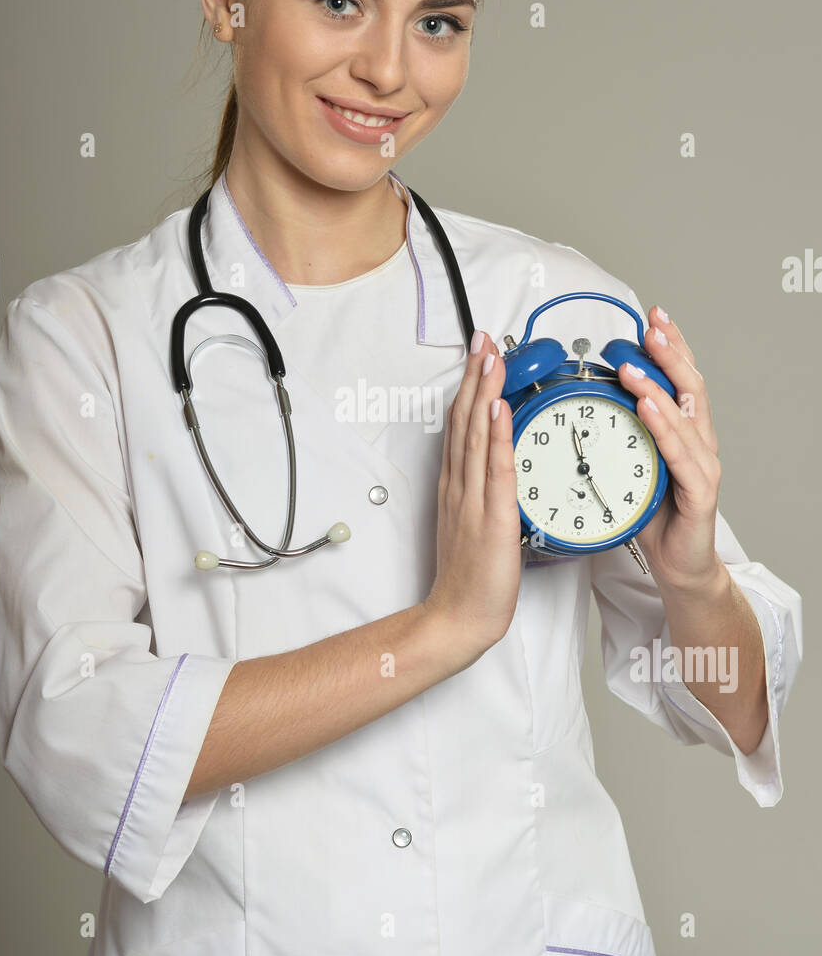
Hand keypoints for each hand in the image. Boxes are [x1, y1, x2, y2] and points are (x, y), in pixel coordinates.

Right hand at [425, 331, 521, 665]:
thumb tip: (498, 468)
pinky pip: (494, 468)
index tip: (481, 355)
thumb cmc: (470, 579)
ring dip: (484, 393)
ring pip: (476, 435)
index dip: (470, 387)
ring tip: (492, 357)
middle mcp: (461, 485)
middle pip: (465, 421)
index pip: (462, 426)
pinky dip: (495, 436)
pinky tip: (498, 409)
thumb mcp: (473, 525)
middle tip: (485, 339)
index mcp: (458, 486)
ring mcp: (473, 499)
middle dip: (476, 376)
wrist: (459, 616)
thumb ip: (482, 494)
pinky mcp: (491, 516)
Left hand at [617, 305, 722, 591]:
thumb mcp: (630, 465)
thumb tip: (587, 402)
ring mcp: (703, 466)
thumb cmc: (653, 516)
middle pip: (689, 386)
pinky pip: (681, 456)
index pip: (678, 379)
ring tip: (634, 364)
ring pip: (684, 417)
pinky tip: (649, 409)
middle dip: (670, 353)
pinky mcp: (700, 494)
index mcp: (681, 432)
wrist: (678, 565)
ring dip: (657, 386)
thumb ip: (619, 434)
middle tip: (651, 326)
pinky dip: (664, 429)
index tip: (652, 317)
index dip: (670, 346)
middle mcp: (698, 442)